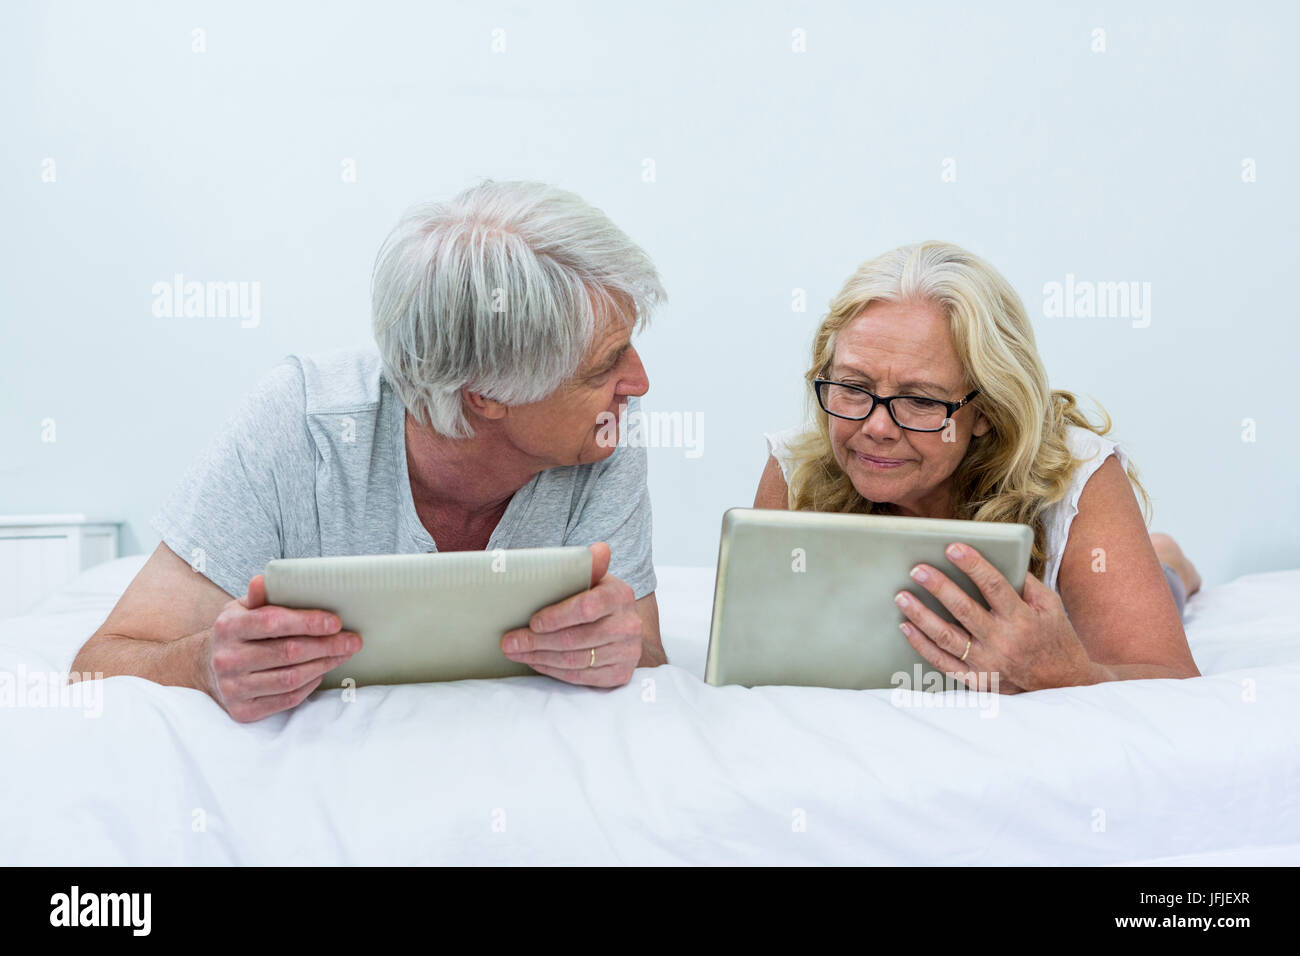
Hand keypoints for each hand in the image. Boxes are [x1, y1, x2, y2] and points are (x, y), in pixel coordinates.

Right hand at [203, 574, 361, 721]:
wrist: (206, 668)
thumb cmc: (236, 632)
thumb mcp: (241, 609)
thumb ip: (259, 596)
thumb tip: (264, 578)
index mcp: (228, 627)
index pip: (273, 623)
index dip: (308, 622)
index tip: (336, 622)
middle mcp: (227, 659)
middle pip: (288, 653)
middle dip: (327, 646)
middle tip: (352, 641)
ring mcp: (233, 688)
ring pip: (290, 678)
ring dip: (323, 665)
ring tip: (342, 655)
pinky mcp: (243, 711)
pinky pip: (286, 699)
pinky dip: (309, 685)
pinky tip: (320, 672)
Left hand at [500, 542, 641, 686]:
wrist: (621, 624)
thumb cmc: (596, 597)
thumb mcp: (592, 579)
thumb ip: (588, 565)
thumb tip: (600, 549)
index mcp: (620, 595)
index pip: (586, 608)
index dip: (556, 617)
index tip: (532, 622)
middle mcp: (628, 625)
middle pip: (575, 639)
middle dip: (537, 642)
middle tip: (510, 642)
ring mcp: (627, 652)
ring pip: (575, 661)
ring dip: (540, 658)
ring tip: (516, 652)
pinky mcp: (621, 674)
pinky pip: (581, 677)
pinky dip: (554, 671)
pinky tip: (537, 662)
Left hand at [894, 542, 1105, 693]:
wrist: (1061, 685)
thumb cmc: (1054, 637)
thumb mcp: (1050, 605)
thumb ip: (1024, 581)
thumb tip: (996, 555)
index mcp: (1022, 618)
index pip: (994, 586)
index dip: (973, 565)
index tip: (952, 547)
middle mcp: (1003, 641)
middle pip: (964, 610)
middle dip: (939, 587)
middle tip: (917, 569)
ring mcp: (986, 663)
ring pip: (946, 637)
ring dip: (921, 615)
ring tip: (901, 595)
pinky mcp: (975, 679)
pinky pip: (942, 662)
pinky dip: (921, 645)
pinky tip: (905, 627)